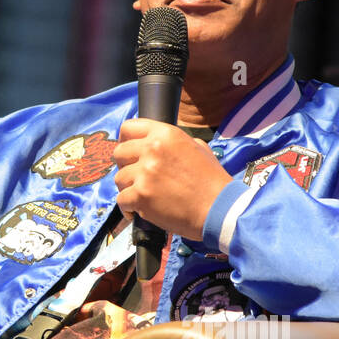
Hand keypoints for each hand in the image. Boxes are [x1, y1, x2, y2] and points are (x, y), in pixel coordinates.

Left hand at [112, 119, 231, 239]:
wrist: (220, 209)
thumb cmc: (213, 181)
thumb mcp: (199, 148)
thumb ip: (175, 143)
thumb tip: (160, 144)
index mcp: (165, 134)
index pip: (129, 127)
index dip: (125, 140)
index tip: (128, 151)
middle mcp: (152, 149)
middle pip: (119, 152)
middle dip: (125, 166)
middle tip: (136, 177)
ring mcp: (145, 173)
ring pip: (118, 178)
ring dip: (128, 188)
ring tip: (143, 196)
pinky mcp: (141, 195)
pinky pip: (121, 200)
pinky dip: (128, 208)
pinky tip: (139, 211)